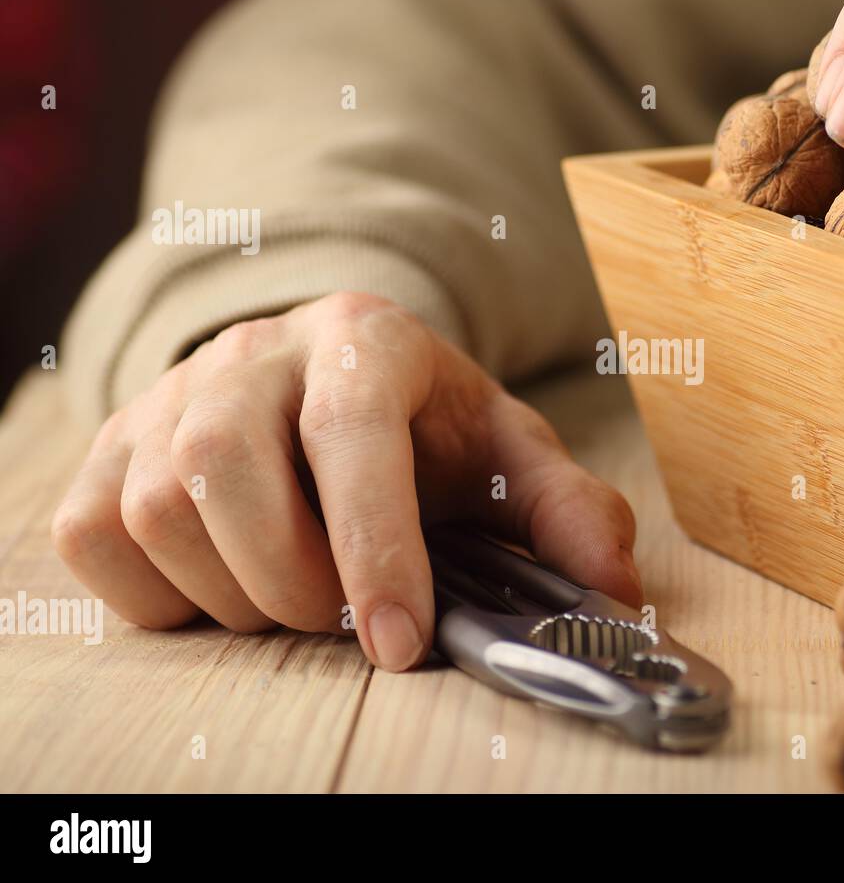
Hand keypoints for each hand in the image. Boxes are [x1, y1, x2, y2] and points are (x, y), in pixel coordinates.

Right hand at [51, 292, 640, 669]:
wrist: (334, 379)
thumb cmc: (427, 428)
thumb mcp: (509, 455)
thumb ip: (567, 510)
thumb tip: (615, 589)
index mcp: (365, 339)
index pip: (350, 433)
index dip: (372, 545)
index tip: (400, 641)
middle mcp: (257, 350)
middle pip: (225, 469)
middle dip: (292, 578)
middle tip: (344, 617)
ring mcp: (172, 392)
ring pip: (156, 508)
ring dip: (231, 592)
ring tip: (293, 595)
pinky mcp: (112, 441)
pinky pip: (93, 531)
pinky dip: (156, 592)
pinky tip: (224, 584)